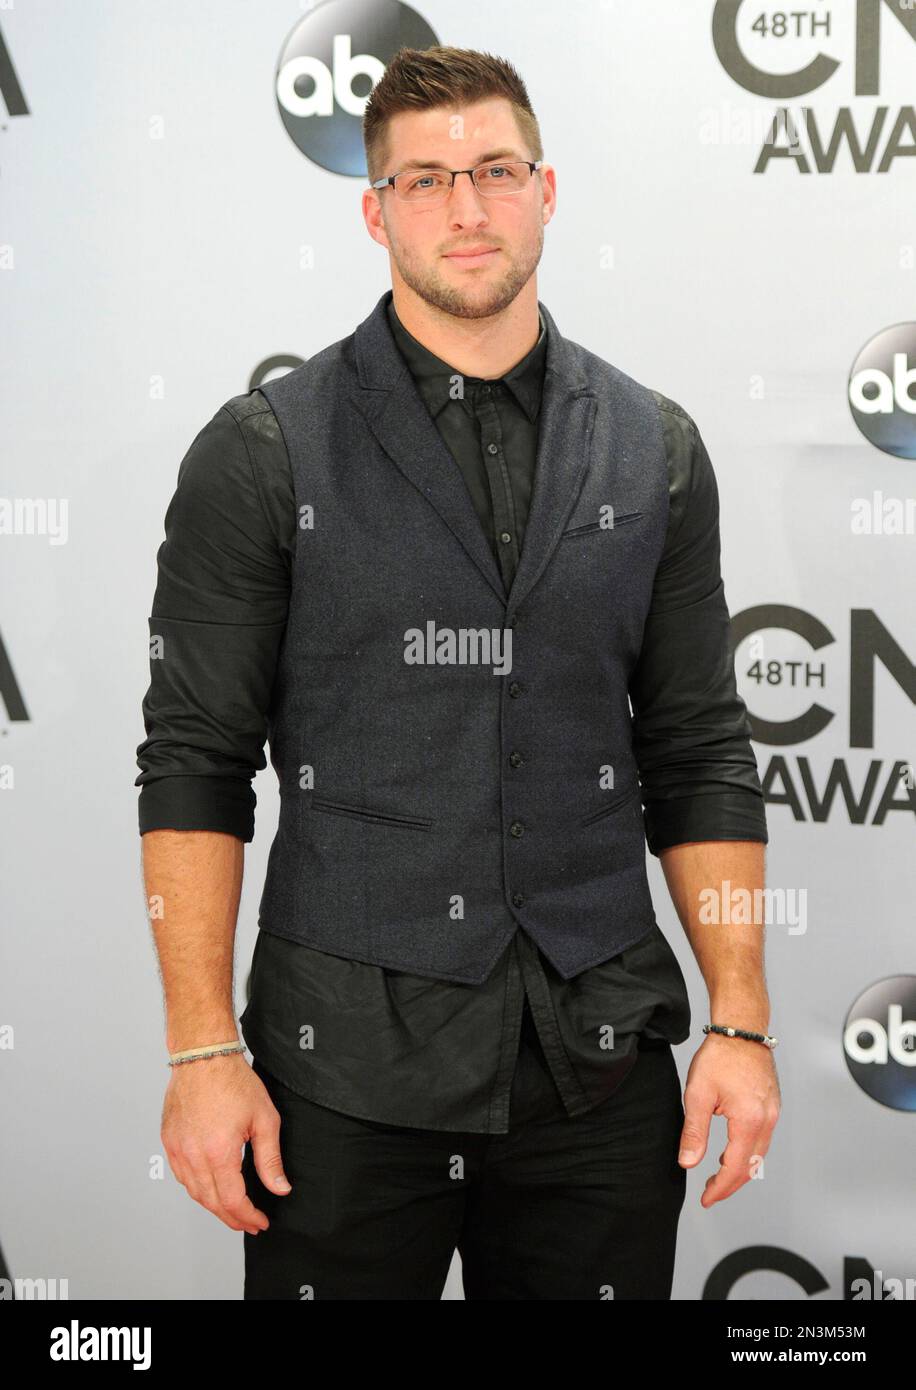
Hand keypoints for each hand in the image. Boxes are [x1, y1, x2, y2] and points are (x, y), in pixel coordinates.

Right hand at [161, 1052, 291, 1233]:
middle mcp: (193, 1155)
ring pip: (194, 1192)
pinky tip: (210, 1188)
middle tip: (249, 1223)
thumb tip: (279, 1188)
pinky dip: (197, 1188)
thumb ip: (270, 1159)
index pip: (233, 1201)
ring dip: (214, 1206)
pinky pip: (182, 1176)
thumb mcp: (264, 1119)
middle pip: (212, 1202)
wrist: (203, 1056)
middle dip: (232, 1218)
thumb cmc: (233, 1081)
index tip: (260, 1222)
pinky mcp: (169, 1141)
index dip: (248, 1216)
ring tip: (232, 1210)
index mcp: (218, 1152)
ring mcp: (177, 1149)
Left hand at [677, 1032, 780, 1206]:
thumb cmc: (720, 1056)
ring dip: (739, 1168)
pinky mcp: (772, 1106)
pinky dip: (747, 1151)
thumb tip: (689, 1163)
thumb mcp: (698, 1095)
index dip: (720, 1188)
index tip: (706, 1199)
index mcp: (749, 1121)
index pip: (735, 1168)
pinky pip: (762, 1139)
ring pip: (759, 1154)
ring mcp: (773, 1113)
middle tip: (709, 1192)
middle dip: (730, 1183)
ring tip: (717, 1174)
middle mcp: (767, 1120)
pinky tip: (730, 1150)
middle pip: (751, 1166)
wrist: (741, 1029)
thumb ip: (694, 1132)